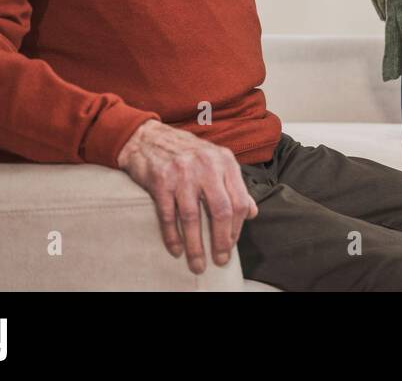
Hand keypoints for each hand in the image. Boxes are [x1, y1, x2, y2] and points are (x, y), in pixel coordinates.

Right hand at [117, 119, 259, 273]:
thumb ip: (235, 185)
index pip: (239, 201)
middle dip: (222, 241)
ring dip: (196, 246)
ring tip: (198, 264)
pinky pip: (168, 216)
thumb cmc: (187, 153)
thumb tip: (253, 213)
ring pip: (193, 218)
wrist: (149, 138)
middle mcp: (206, 166)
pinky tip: (176, 250)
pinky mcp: (160, 182)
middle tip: (220, 260)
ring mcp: (182, 174)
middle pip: (221, 211)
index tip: (231, 244)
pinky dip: (172, 237)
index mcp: (225, 161)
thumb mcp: (217, 161)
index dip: (237, 228)